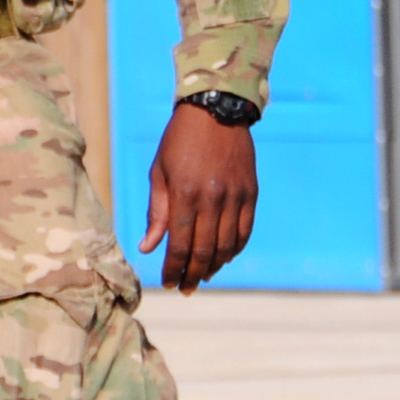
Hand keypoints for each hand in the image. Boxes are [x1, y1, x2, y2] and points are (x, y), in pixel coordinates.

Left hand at [142, 103, 256, 292]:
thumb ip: (156, 212)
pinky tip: (224, 257)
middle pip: (205, 250)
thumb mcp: (159, 173)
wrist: (215, 111)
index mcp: (185, 194)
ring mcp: (235, 196)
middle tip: (185, 288)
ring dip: (215, 266)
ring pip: (227, 245)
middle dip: (193, 274)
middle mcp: (213, 198)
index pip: (180, 243)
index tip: (168, 283)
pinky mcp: (251, 192)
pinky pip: (245, 230)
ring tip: (202, 276)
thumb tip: (149, 247)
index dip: (174, 268)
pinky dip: (235, 249)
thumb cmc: (178, 141)